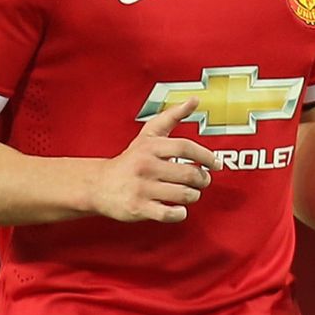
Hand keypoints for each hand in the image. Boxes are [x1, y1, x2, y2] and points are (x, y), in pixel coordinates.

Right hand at [92, 96, 222, 222]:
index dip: (205, 156)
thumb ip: (172, 116)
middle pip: (188, 173)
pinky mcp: (138, 207)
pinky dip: (179, 213)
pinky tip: (179, 209)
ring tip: (191, 193)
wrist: (99, 185)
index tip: (216, 164)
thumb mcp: (148, 134)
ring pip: (182, 194)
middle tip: (203, 180)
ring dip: (193, 196)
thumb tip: (194, 100)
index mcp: (150, 146)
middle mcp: (145, 165)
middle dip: (202, 179)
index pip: (185, 147)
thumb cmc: (129, 160)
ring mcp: (142, 187)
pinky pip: (168, 214)